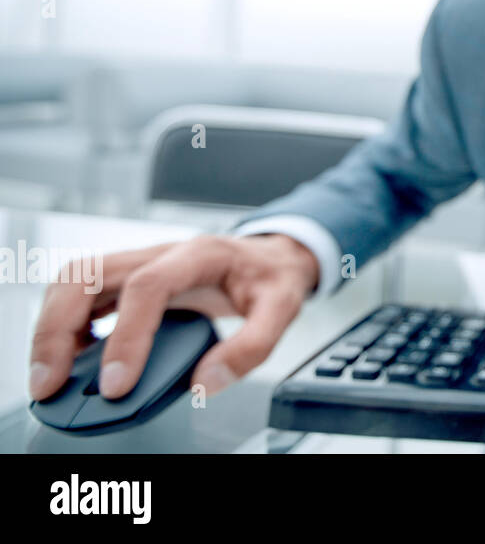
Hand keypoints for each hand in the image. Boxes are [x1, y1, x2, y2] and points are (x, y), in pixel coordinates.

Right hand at [28, 232, 319, 401]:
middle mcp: (161, 252)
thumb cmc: (273, 278)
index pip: (147, 287)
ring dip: (52, 326)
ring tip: (50, 373)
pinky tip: (69, 356)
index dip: (126, 335)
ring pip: (74, 280)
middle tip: (50, 382)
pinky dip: (64, 324)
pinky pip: (82, 293)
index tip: (116, 384)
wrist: (274, 255)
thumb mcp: (283, 309)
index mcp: (200, 255)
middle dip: (59, 329)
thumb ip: (250, 347)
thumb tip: (206, 383)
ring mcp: (140, 261)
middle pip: (88, 274)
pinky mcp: (129, 278)